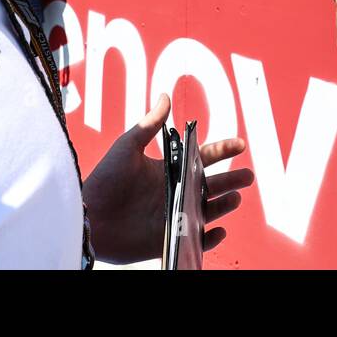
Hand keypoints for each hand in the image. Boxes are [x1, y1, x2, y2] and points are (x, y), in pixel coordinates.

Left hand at [81, 93, 253, 263]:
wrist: (88, 217)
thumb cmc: (104, 180)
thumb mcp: (127, 147)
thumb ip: (149, 124)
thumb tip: (166, 96)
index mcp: (169, 169)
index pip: (203, 158)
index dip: (223, 150)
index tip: (240, 144)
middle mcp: (175, 192)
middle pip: (212, 185)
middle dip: (232, 180)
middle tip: (248, 176)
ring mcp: (173, 216)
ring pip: (208, 211)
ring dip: (223, 206)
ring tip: (234, 198)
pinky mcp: (168, 238)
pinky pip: (195, 240)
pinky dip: (209, 238)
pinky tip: (218, 230)